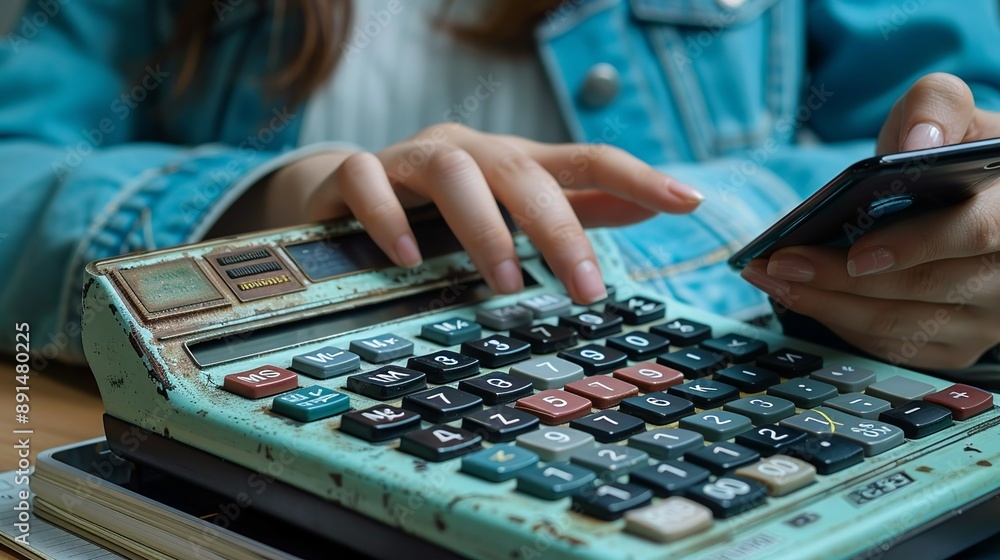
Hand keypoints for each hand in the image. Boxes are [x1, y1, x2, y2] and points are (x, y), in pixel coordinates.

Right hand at [233, 123, 702, 303]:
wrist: (345, 194)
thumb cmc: (442, 206)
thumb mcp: (515, 207)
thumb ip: (579, 208)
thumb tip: (652, 207)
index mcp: (514, 164)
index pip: (586, 159)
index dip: (638, 177)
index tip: (689, 202)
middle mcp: (470, 153)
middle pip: (523, 174)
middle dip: (560, 231)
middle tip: (585, 289)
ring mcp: (412, 159)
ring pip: (453, 173)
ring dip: (486, 228)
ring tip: (506, 282)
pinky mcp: (357, 173)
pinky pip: (371, 181)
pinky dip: (392, 219)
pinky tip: (412, 260)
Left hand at [742, 73, 999, 368]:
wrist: (958, 195)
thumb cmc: (949, 152)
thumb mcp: (947, 113)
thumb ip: (936, 108)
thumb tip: (916, 141)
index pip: (977, 233)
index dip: (917, 245)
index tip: (858, 253)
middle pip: (924, 287)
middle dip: (842, 279)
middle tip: (782, 263)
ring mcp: (986, 316)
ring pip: (901, 323)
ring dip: (826, 304)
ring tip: (771, 277)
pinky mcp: (955, 344)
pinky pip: (890, 344)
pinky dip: (837, 321)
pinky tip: (795, 295)